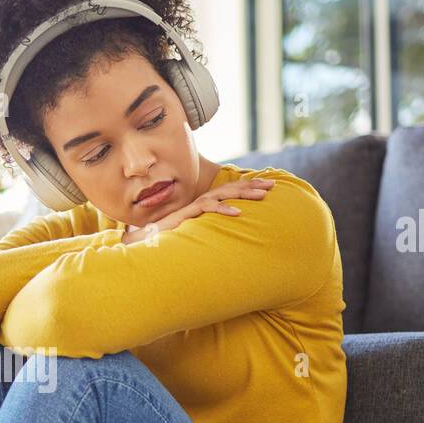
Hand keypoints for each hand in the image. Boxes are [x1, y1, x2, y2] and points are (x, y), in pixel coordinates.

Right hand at [127, 176, 275, 242]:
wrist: (151, 237)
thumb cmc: (176, 235)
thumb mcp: (201, 229)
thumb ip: (214, 226)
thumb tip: (233, 230)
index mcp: (209, 202)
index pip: (233, 190)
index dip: (250, 186)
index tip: (270, 186)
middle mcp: (205, 200)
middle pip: (232, 188)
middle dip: (253, 184)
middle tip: (272, 184)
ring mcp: (198, 204)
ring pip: (224, 194)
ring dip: (244, 193)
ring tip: (262, 195)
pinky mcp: (190, 212)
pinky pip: (209, 208)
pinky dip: (224, 209)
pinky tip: (238, 212)